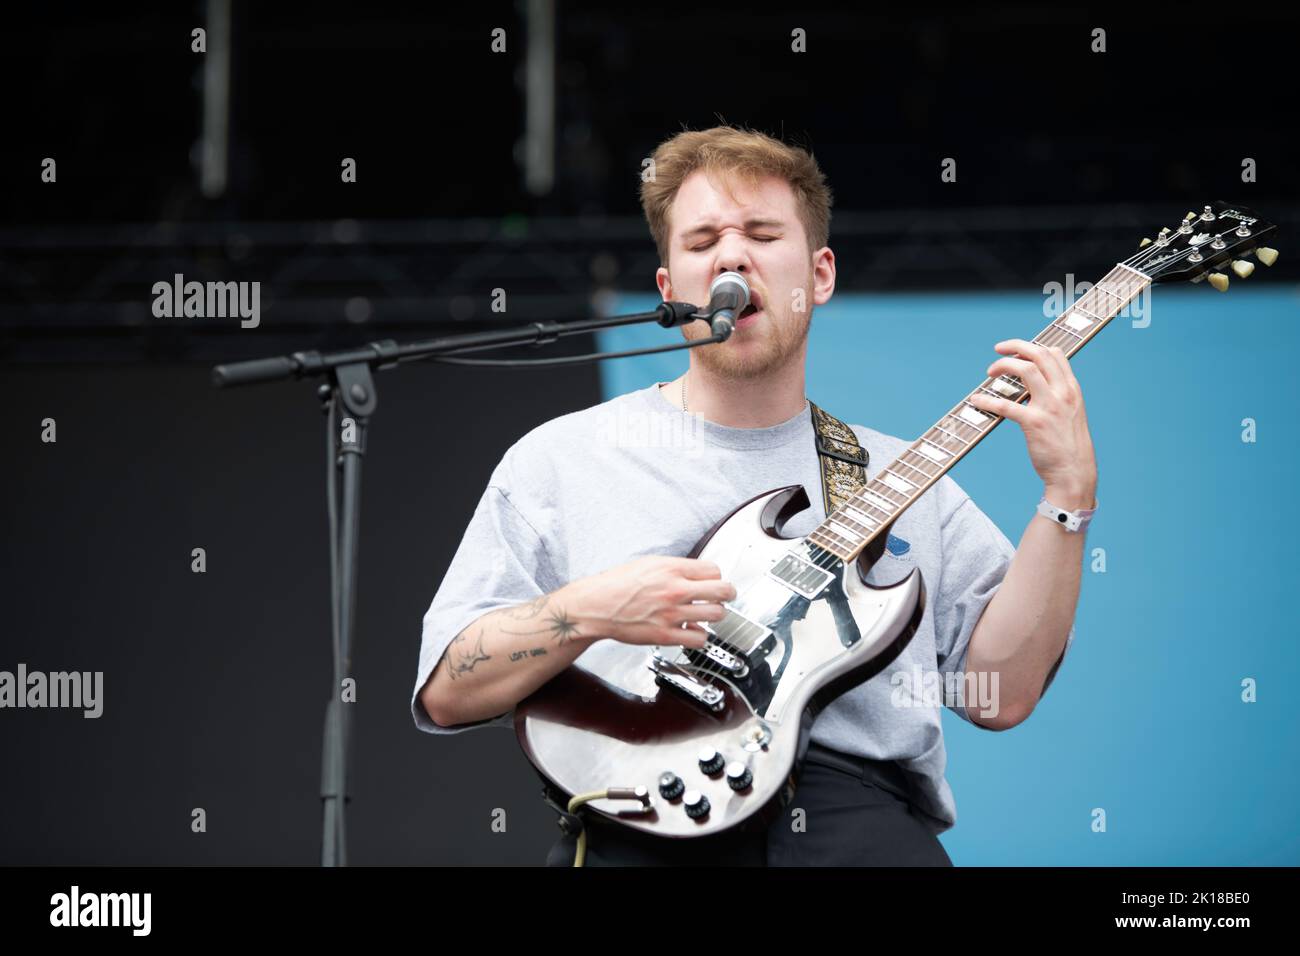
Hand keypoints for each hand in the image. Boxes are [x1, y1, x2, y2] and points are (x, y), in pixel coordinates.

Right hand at [570, 556, 734, 648]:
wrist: (596, 606)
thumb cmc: (616, 584)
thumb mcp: (648, 564)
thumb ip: (674, 569)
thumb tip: (694, 574)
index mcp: (671, 569)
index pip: (714, 570)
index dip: (716, 576)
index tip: (713, 581)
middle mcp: (675, 590)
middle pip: (723, 591)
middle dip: (727, 594)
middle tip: (724, 597)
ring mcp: (672, 614)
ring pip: (716, 615)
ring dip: (714, 615)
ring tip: (707, 613)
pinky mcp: (666, 635)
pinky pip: (699, 638)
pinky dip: (700, 635)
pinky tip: (692, 630)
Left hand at [967, 339, 1097, 507]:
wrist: (1073, 472)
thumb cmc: (1067, 444)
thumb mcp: (1070, 413)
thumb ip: (1056, 395)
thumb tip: (1032, 385)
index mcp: (1072, 389)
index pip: (1055, 353)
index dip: (1032, 347)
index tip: (1015, 352)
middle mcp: (1063, 393)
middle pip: (1039, 355)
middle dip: (1015, 347)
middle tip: (997, 352)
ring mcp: (1049, 407)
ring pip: (1025, 370)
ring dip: (1002, 366)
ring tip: (990, 373)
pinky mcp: (1034, 423)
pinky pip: (1005, 405)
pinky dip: (987, 400)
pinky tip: (977, 401)